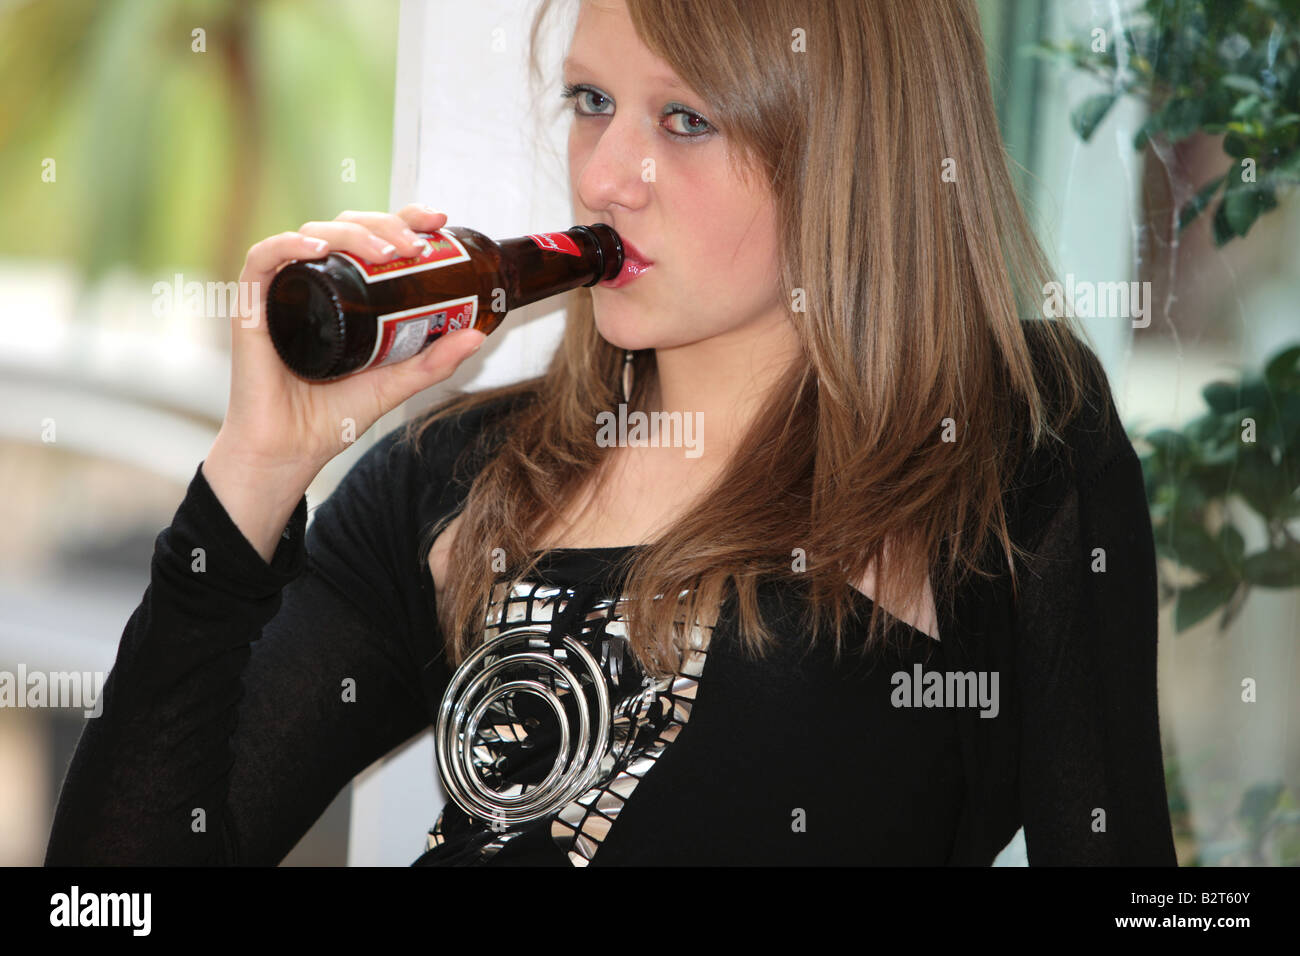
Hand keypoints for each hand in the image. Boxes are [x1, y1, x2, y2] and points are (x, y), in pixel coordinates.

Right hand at [215, 204, 484, 478]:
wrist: (291, 451)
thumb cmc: (333, 416)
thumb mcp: (397, 382)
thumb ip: (435, 361)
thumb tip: (479, 335)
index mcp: (345, 291)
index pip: (371, 235)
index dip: (402, 218)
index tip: (438, 221)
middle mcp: (314, 282)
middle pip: (345, 226)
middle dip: (385, 224)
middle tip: (417, 245)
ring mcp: (282, 291)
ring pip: (311, 234)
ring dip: (352, 233)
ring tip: (386, 253)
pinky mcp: (250, 307)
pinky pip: (262, 260)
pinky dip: (289, 245)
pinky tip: (319, 250)